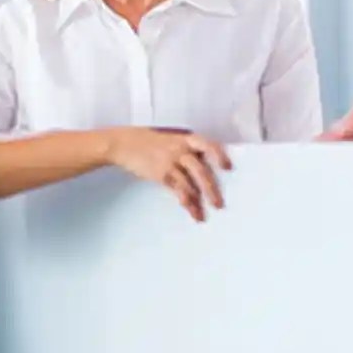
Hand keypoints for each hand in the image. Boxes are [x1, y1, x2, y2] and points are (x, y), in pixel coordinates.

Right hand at [104, 127, 231, 221]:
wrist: (124, 143)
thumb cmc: (149, 141)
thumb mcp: (172, 139)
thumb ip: (188, 150)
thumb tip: (205, 168)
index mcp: (187, 138)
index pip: (209, 145)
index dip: (220, 156)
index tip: (228, 168)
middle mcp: (181, 149)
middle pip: (202, 170)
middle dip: (212, 189)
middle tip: (219, 204)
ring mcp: (171, 161)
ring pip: (191, 183)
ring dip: (200, 201)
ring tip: (204, 214)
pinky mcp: (161, 174)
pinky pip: (178, 190)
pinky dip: (186, 201)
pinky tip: (191, 210)